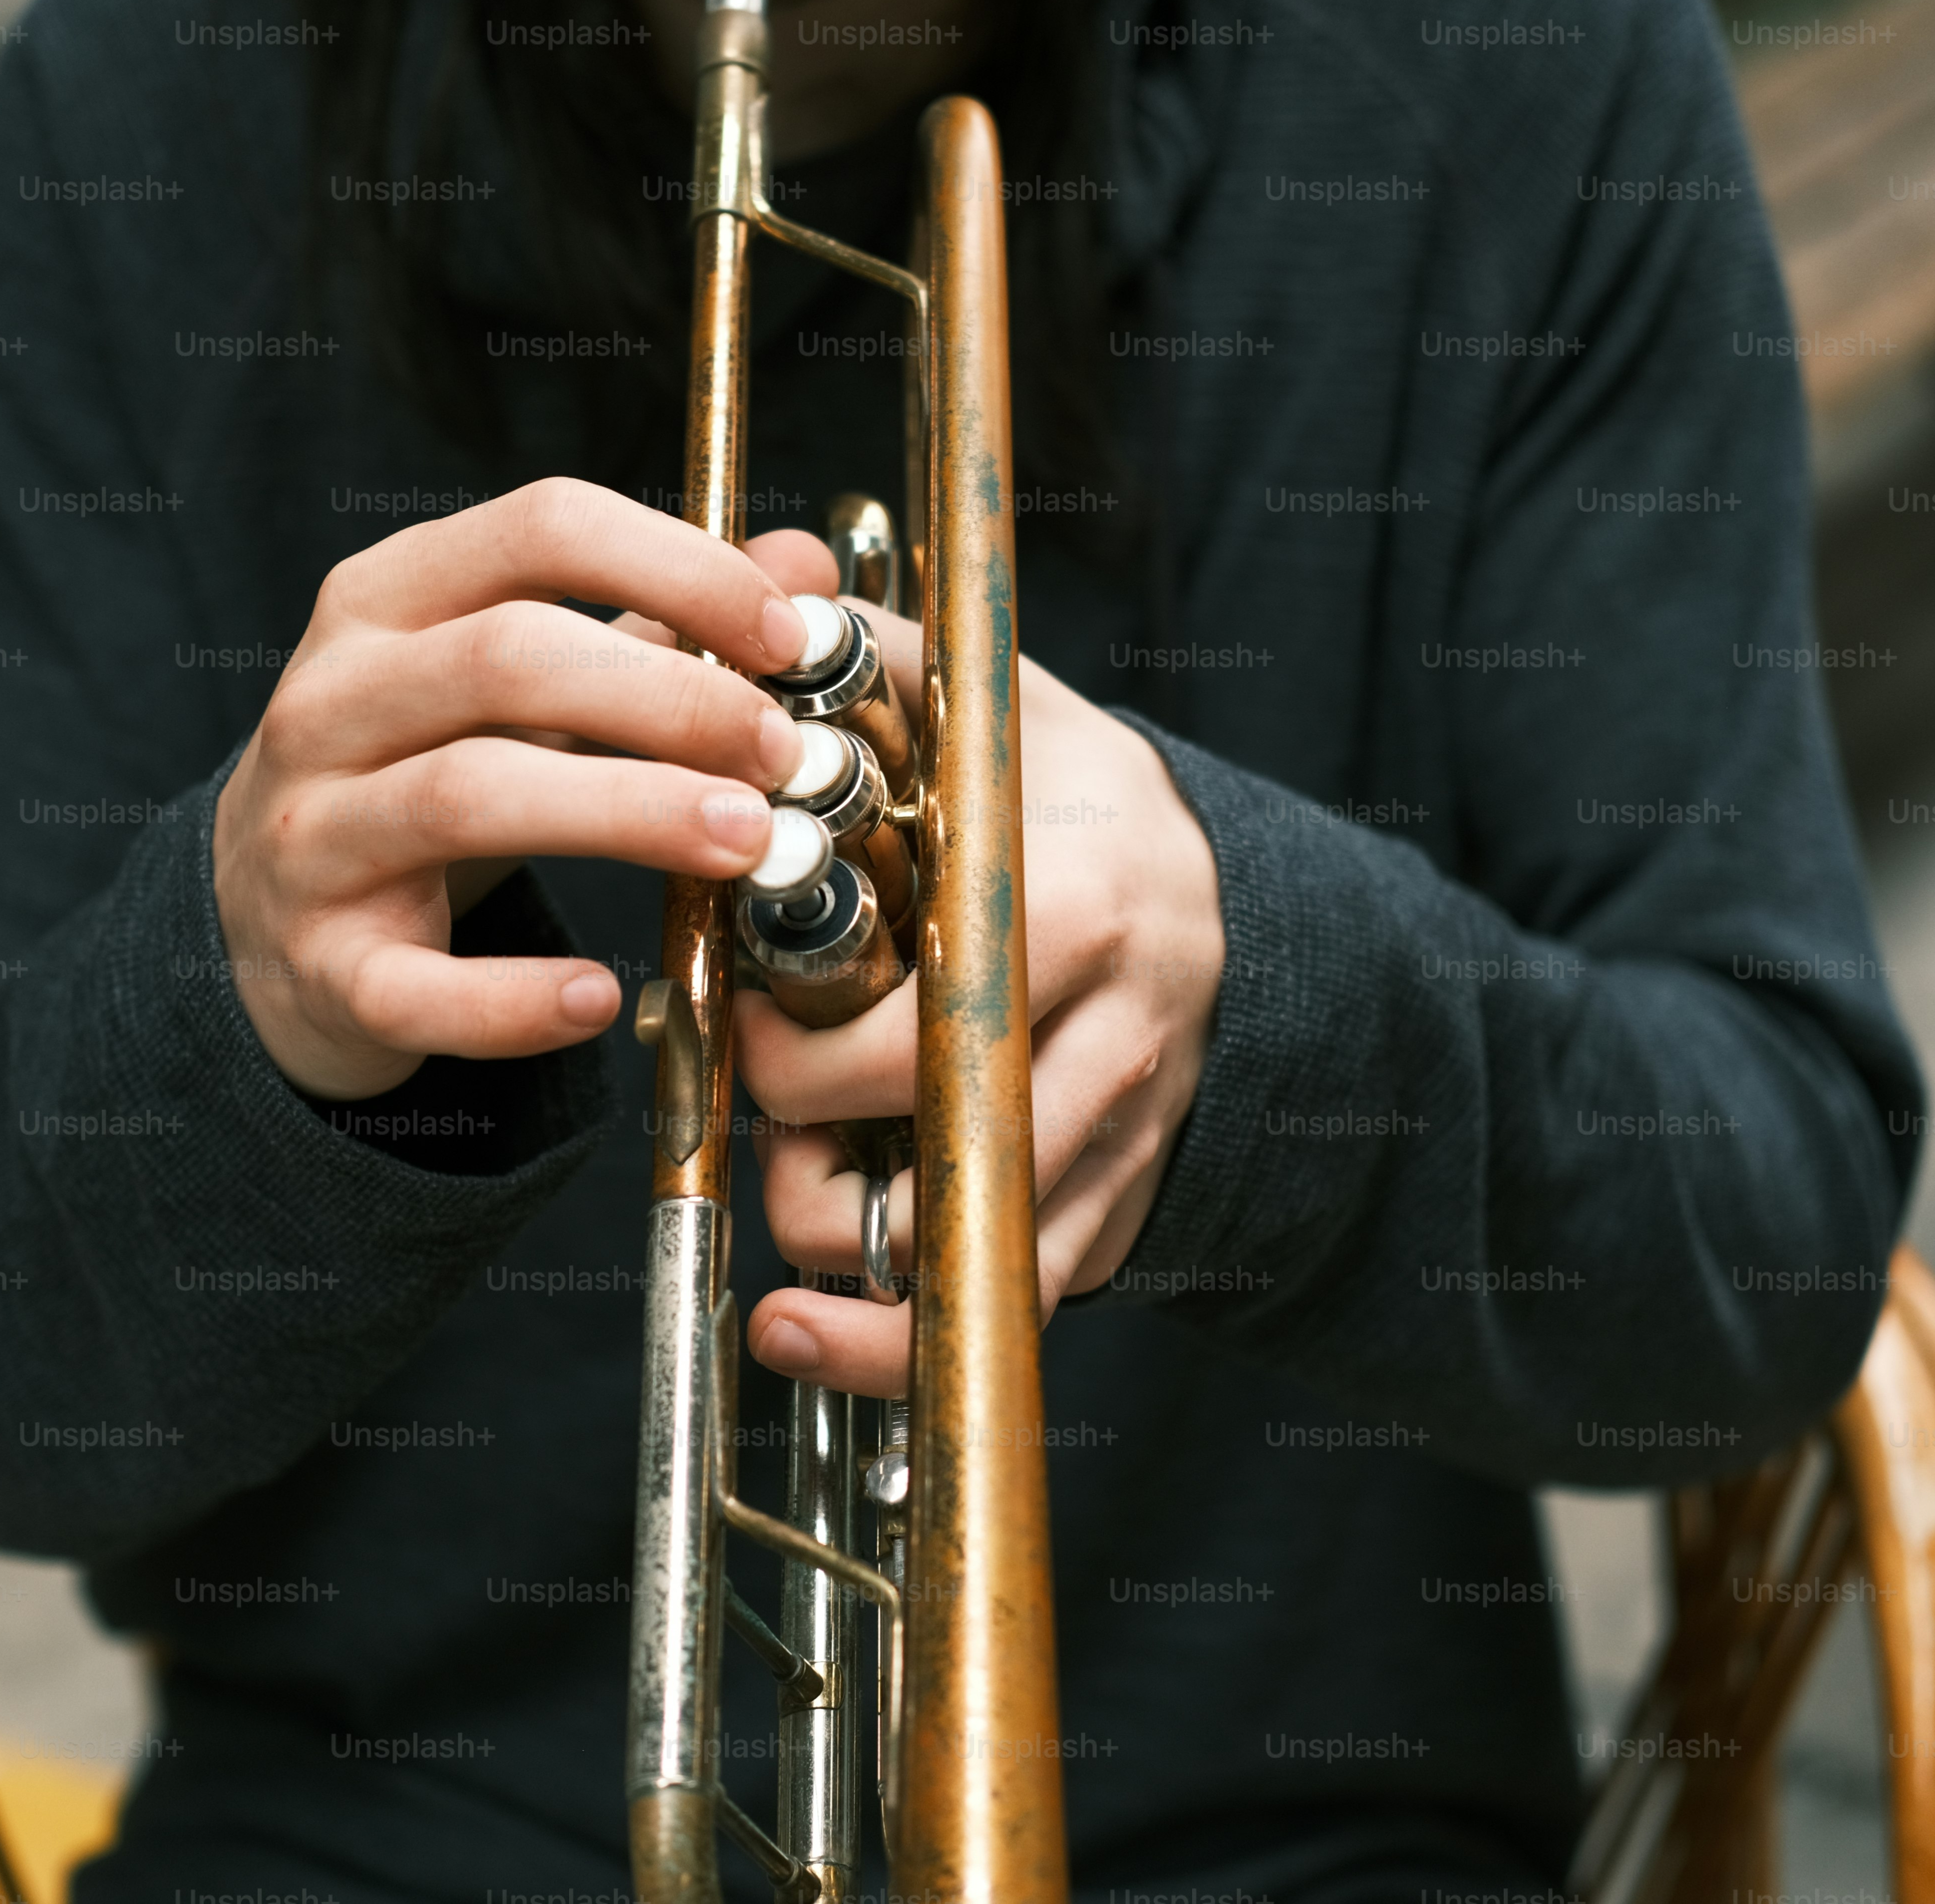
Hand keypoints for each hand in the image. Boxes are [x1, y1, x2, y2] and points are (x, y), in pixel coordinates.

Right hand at [212, 479, 809, 1100]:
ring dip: (626, 813)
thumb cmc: (417, 774)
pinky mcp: (322, 968)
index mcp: (385, 601)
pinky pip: (416, 986)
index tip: (786, 638)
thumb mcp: (514, 683)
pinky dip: (510, 1000)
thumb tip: (800, 566)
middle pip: (507, 658)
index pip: (542, 527)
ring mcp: (312, 836)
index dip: (679, 569)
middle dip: (670, 700)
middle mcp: (330, 702)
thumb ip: (651, 620)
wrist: (259, 924)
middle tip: (783, 756)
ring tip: (747, 842)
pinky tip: (601, 998)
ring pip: (466, 796)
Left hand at [722, 534, 1227, 1397]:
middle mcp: (1120, 1020)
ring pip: (972, 1236)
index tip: (734, 1000)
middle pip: (943, 1123)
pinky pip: (1009, 1310)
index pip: (936, 990)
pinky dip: (886, 1344)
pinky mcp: (1118, 1208)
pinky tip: (796, 1328)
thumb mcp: (984, 705)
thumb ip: (866, 655)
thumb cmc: (1056, 800)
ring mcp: (1125, 1126)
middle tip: (754, 1083)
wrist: (1200, 896)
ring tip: (778, 1191)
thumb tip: (751, 590)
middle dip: (808, 1124)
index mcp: (1077, 893)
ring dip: (837, 1238)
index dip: (804, 1026)